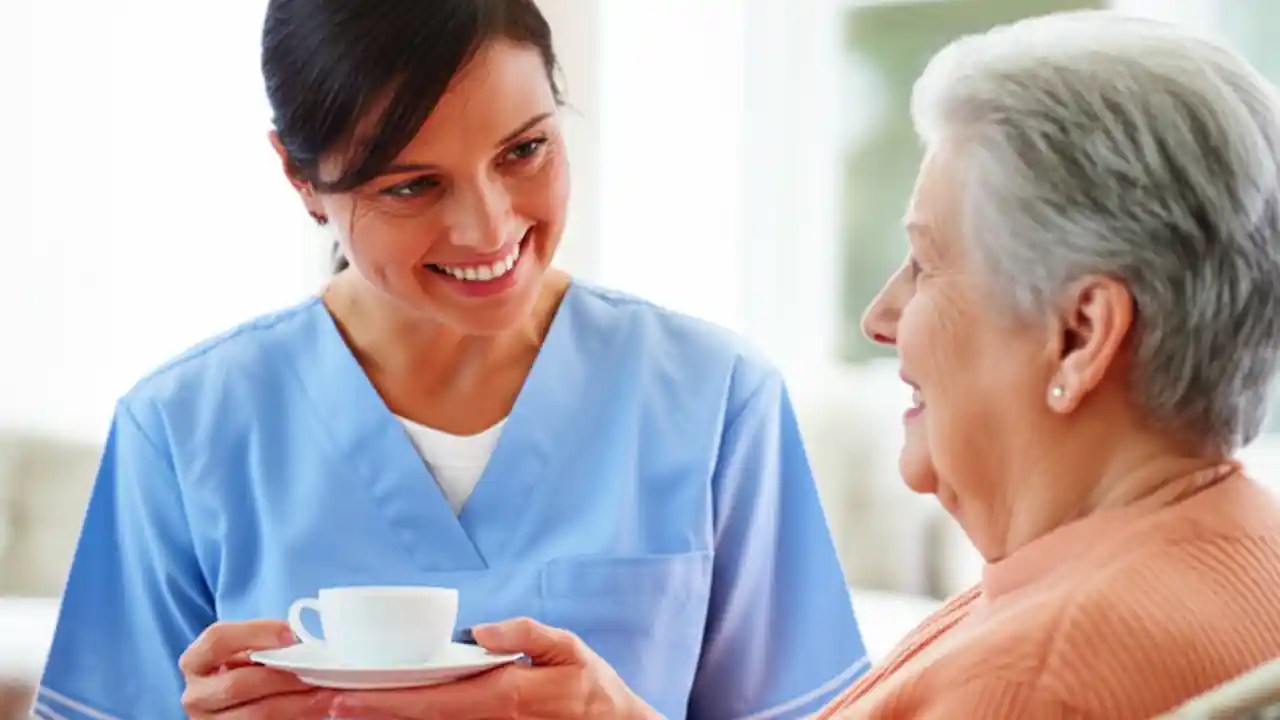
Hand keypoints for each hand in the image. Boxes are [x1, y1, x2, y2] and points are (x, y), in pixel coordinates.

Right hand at [180, 619, 336, 718]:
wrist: (240, 705)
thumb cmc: (251, 670)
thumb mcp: (250, 653)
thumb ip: (268, 645)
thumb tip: (304, 643)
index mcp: (196, 661)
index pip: (217, 639)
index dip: (256, 633)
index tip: (293, 636)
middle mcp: (196, 695)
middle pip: (239, 684)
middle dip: (286, 678)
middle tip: (322, 671)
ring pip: (256, 715)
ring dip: (299, 704)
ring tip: (330, 695)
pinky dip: (298, 718)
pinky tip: (321, 710)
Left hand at [329, 618, 660, 718]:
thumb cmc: (590, 687)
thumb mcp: (570, 649)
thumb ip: (528, 635)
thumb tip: (483, 629)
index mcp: (505, 696)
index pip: (435, 699)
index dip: (389, 699)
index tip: (349, 695)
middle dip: (376, 713)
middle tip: (332, 705)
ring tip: (351, 710)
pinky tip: (394, 718)